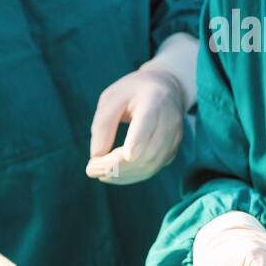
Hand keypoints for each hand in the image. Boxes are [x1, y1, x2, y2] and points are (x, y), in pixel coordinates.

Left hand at [86, 67, 186, 184]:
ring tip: (98, 172)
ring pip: (149, 166)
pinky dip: (130, 176)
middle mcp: (170, 121)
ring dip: (121, 175)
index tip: (127, 156)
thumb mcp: (111, 99)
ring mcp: (174, 139)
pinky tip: (113, 173)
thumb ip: (103, 125)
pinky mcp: (172, 152)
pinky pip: (151, 170)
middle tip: (90, 169)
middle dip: (116, 166)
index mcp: (154, 101)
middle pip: (146, 152)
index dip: (138, 140)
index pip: (148, 123)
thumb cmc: (132, 92)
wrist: (166, 89)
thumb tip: (97, 157)